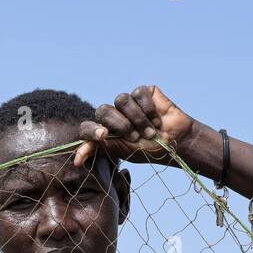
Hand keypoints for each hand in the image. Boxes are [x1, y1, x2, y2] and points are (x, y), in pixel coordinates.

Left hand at [73, 85, 196, 167]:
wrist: (176, 142)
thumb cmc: (150, 150)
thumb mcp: (125, 152)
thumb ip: (102, 149)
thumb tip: (76, 159)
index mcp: (105, 131)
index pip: (87, 127)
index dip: (91, 131)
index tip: (103, 135)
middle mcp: (114, 114)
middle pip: (103, 110)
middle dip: (121, 125)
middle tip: (135, 137)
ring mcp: (128, 102)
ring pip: (120, 99)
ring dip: (137, 118)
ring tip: (150, 130)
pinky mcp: (143, 92)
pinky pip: (138, 93)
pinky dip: (149, 109)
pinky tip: (157, 119)